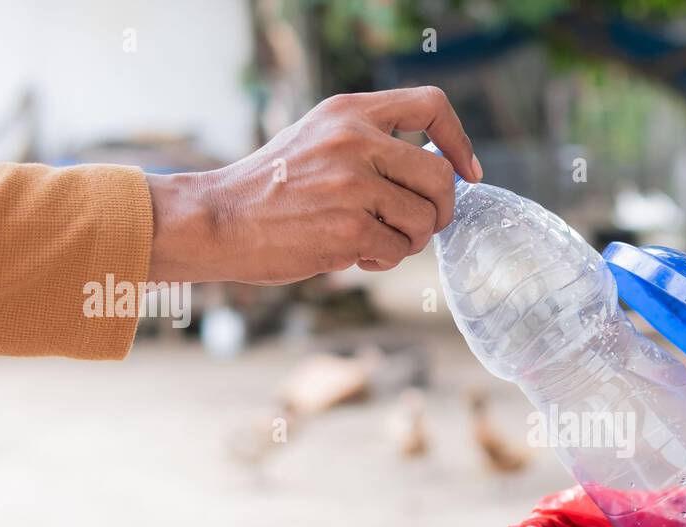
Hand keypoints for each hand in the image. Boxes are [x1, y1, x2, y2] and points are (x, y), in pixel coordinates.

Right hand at [146, 86, 480, 282]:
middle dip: (440, 210)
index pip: (431, 105)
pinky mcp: (348, 230)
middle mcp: (354, 141)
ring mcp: (352, 186)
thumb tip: (440, 171)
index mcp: (349, 111)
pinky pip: (397, 251)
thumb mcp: (319, 139)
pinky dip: (383, 261)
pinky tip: (355, 256)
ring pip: (424, 221)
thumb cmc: (273, 188)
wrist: (219, 220)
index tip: (467, 172)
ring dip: (408, 241)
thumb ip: (372, 143)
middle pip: (440, 177)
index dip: (458, 141)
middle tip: (418, 224)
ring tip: (373, 240)